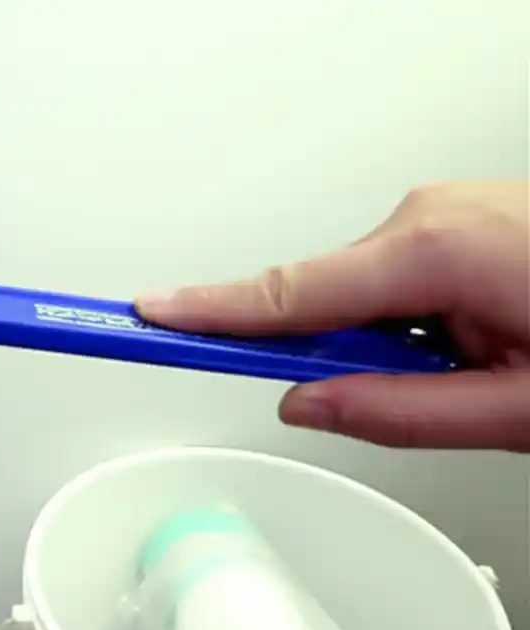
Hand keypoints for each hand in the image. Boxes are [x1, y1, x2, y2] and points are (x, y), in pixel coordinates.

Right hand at [135, 181, 529, 451]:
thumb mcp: (520, 405)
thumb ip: (406, 414)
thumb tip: (306, 406)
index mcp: (437, 251)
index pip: (287, 296)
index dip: (207, 313)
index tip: (142, 317)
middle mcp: (428, 216)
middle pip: (324, 300)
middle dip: (346, 357)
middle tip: (435, 394)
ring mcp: (445, 210)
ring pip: (364, 294)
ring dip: (396, 342)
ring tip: (490, 363)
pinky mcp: (457, 217)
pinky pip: (397, 275)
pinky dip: (415, 317)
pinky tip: (487, 334)